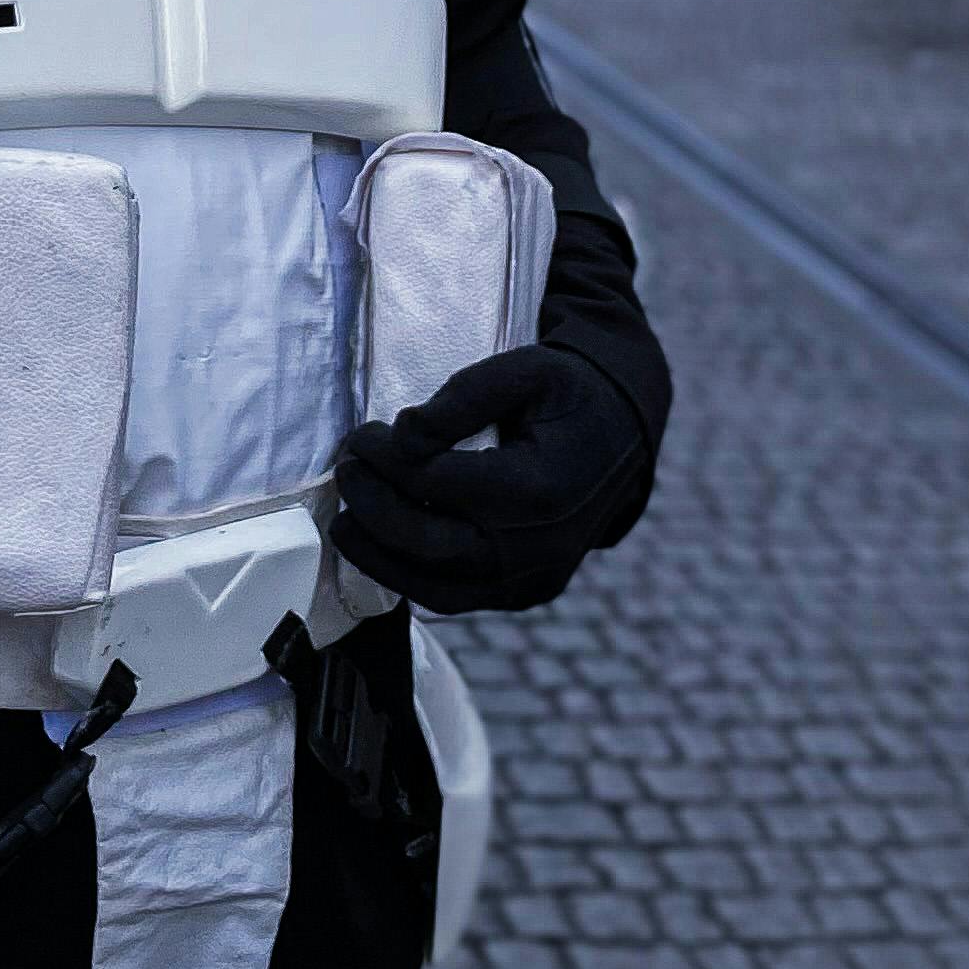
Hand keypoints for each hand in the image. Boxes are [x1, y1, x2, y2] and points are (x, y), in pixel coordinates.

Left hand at [331, 343, 653, 617]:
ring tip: (345, 523)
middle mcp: (535, 547)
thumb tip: (404, 435)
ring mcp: (532, 579)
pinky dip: (411, 579)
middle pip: (427, 541)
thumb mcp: (526, 369)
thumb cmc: (568, 396)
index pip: (435, 482)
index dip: (385, 459)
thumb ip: (463, 397)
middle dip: (372, 508)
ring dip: (378, 558)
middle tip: (346, 473)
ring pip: (435, 586)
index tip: (361, 437)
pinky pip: (457, 599)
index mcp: (537, 488)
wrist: (623, 437)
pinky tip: (380, 553)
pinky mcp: (525, 593)